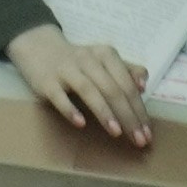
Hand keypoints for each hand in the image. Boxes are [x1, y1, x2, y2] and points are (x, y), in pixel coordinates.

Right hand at [11, 30, 151, 146]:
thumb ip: (126, 71)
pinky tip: (80, 123)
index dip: (139, 109)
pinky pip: (59, 96)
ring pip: (88, 90)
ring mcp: (66, 70)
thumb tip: (143, 84)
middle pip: (111, 88)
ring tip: (116, 133)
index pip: (126, 84)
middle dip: (127, 116)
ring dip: (104, 112)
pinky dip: (70, 109)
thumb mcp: (103, 60)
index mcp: (105, 54)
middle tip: (138, 140)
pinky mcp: (47, 81)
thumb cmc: (78, 61)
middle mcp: (87, 59)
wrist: (38, 47)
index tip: (148, 133)